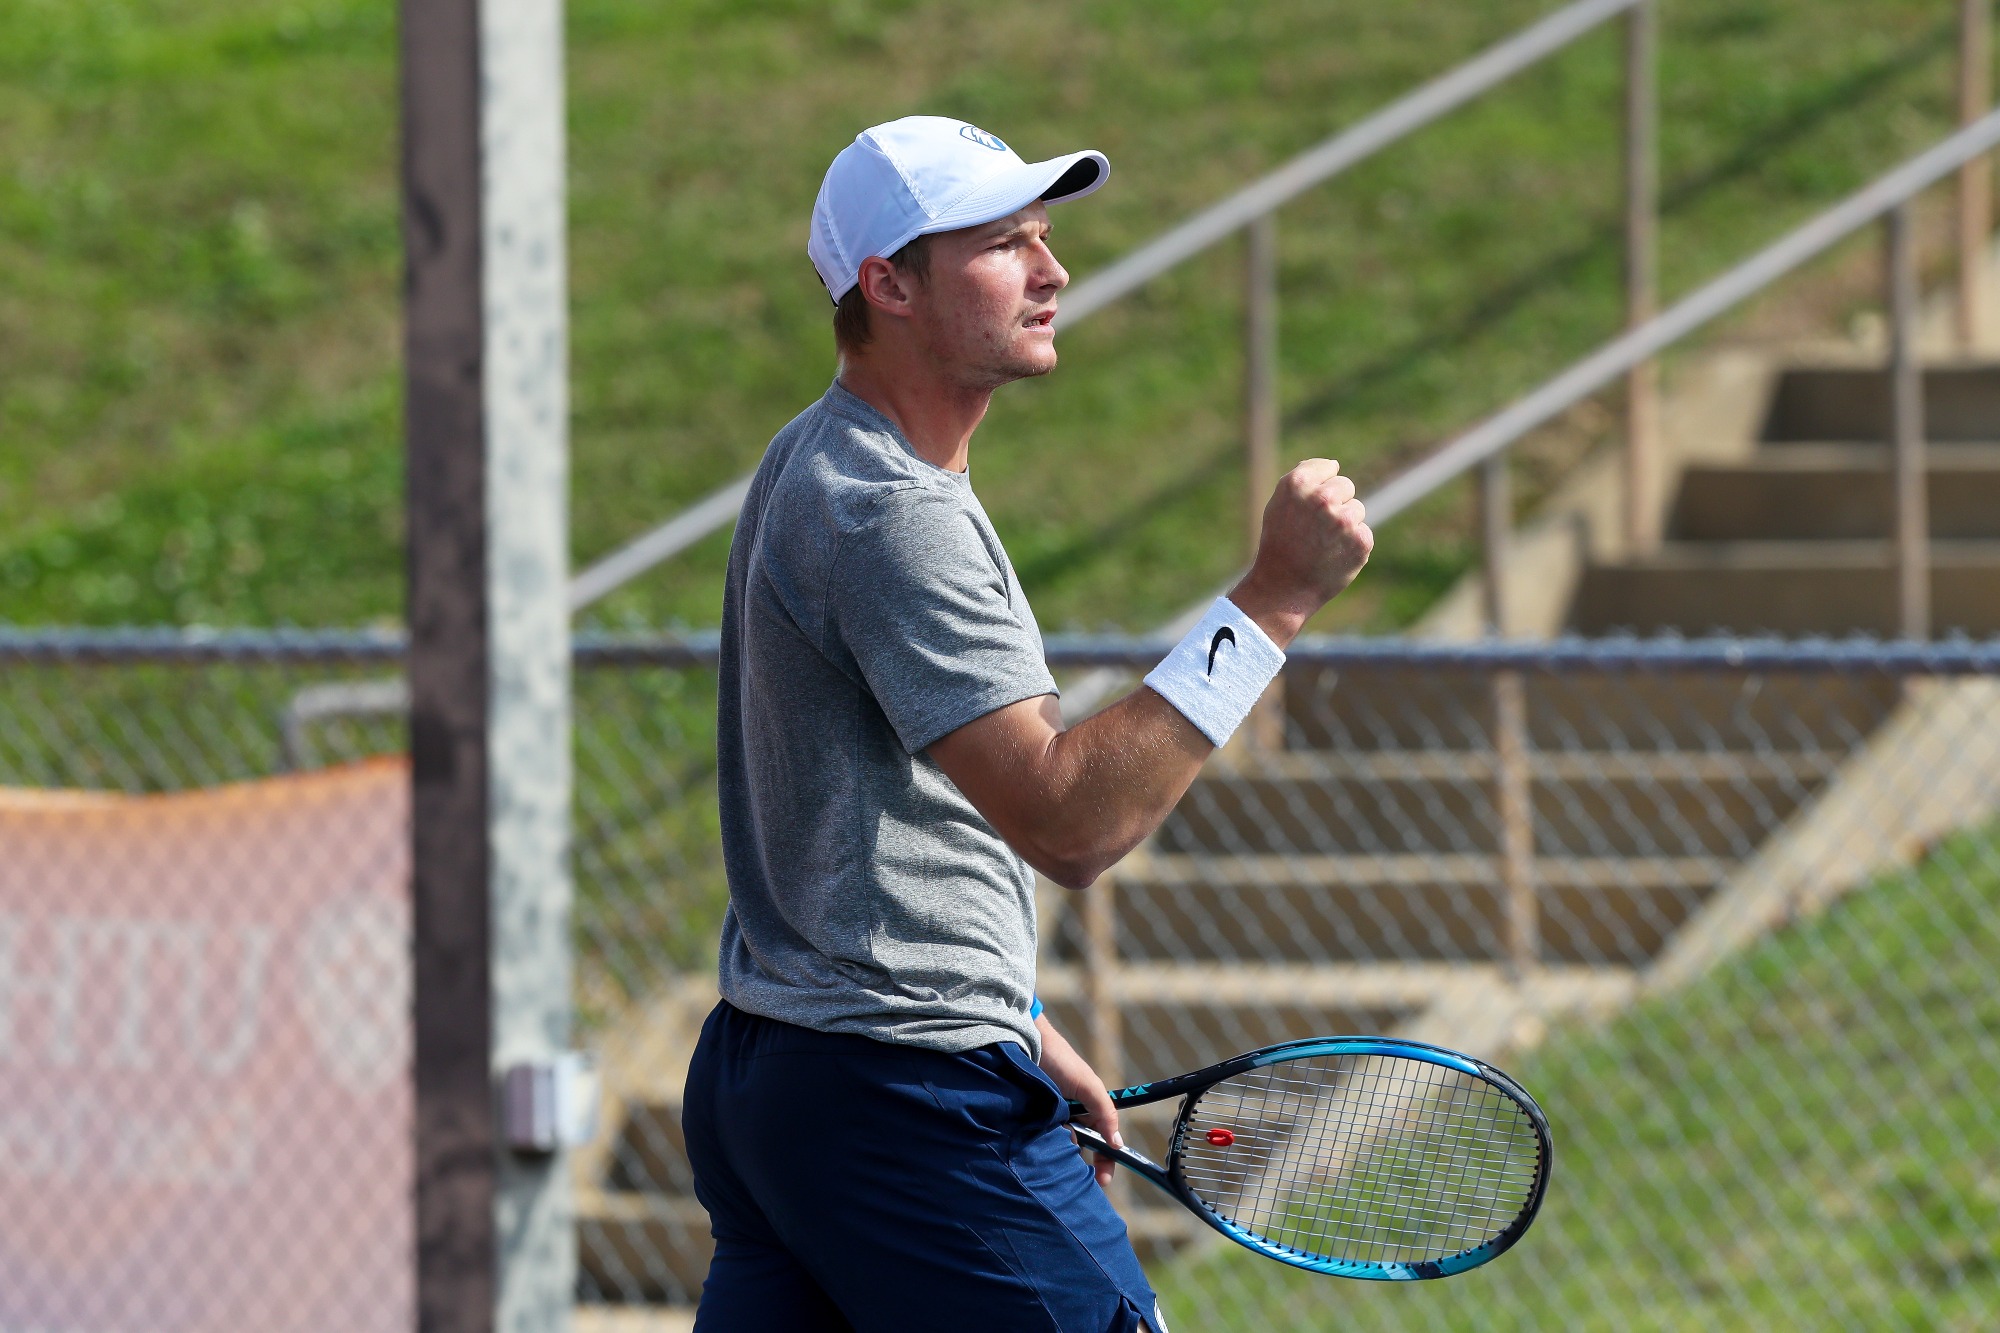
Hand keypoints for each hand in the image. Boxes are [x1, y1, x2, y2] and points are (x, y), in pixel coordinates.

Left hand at [1035, 1013, 1121, 1187]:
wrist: (1022, 1042)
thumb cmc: (1059, 1060)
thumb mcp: (1088, 1085)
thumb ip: (1105, 1112)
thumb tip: (1117, 1144)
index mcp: (1087, 1109)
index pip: (1102, 1141)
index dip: (1106, 1161)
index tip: (1102, 1180)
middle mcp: (1068, 1116)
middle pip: (1080, 1149)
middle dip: (1081, 1165)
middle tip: (1077, 1180)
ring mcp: (1047, 1119)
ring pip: (1058, 1148)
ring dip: (1059, 1156)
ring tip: (1054, 1160)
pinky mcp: (1026, 1120)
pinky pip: (1036, 1141)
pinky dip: (1039, 1148)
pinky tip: (1036, 1153)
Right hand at [1230, 458, 1374, 646]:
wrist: (1285, 587)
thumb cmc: (1280, 542)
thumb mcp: (1279, 503)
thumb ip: (1304, 477)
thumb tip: (1333, 464)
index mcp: (1297, 483)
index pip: (1329, 468)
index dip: (1319, 489)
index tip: (1306, 508)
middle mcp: (1322, 498)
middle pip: (1346, 486)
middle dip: (1336, 503)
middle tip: (1316, 529)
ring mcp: (1344, 520)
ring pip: (1357, 509)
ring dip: (1345, 524)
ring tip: (1323, 544)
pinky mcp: (1361, 540)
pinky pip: (1363, 532)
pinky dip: (1352, 544)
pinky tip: (1334, 556)